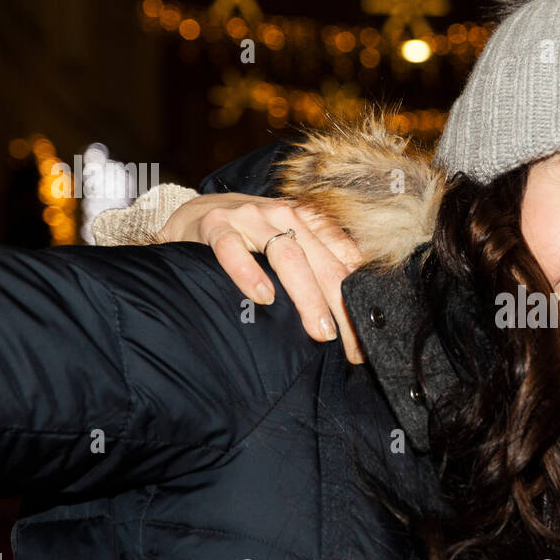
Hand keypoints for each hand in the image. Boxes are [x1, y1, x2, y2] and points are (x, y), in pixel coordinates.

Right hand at [159, 192, 366, 362]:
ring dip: (307, 296)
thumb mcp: (288, 246)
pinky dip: (249, 273)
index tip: (365, 337)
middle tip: (350, 345)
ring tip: (320, 330)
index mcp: (308, 221)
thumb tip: (355, 309)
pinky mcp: (215, 226)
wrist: (193, 214)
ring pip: (288, 256)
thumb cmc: (249, 239)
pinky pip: (233, 250)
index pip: (343, 260)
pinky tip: (263, 297)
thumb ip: (320, 266)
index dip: (358, 299)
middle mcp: (284, 215)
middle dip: (340, 307)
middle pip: (323, 263)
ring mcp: (249, 218)